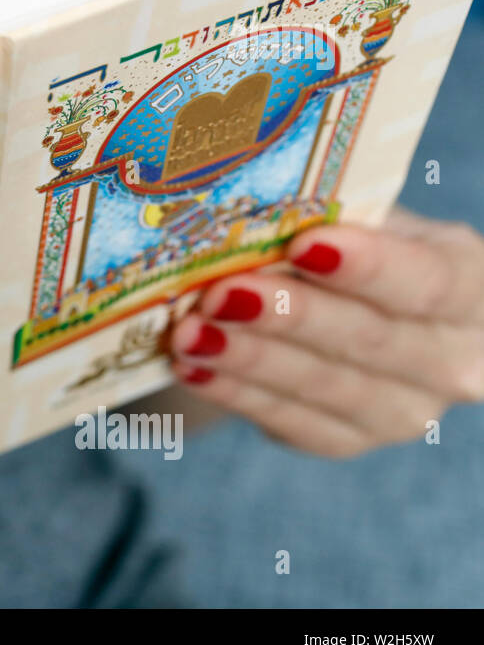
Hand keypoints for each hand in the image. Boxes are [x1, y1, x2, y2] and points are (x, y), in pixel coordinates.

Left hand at [170, 207, 483, 456]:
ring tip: (188, 332)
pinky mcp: (345, 439)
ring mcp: (403, 410)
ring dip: (248, 358)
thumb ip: (328, 215)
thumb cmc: (347, 244)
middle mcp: (453, 359)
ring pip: (323, 386)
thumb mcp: (358, 219)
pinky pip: (289, 420)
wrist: (332, 305)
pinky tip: (191, 367)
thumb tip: (256, 205)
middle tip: (218, 293)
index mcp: (470, 287)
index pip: (428, 280)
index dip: (369, 266)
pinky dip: (234, 391)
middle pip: (371, 340)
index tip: (304, 246)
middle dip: (288, 315)